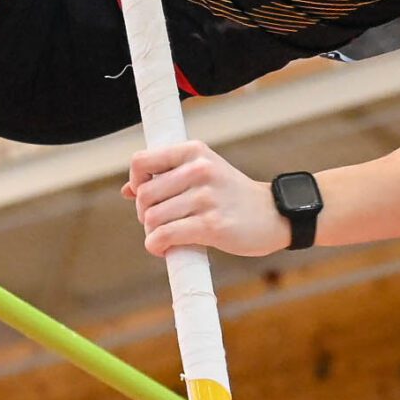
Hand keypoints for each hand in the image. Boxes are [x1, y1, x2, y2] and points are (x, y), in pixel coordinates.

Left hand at [122, 141, 289, 257]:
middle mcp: (199, 169)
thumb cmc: (232, 195)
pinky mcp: (211, 225)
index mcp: (194, 152)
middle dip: (144, 213)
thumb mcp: (203, 173)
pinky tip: (164, 248)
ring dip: (152, 233)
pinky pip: (166, 236)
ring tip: (166, 236)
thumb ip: (166, 176)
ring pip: (152, 218)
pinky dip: (157, 246)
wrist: (273, 214)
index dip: (136, 181)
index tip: (146, 195)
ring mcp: (206, 197)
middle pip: (144, 195)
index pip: (141, 161)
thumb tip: (127, 189)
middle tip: (160, 222)